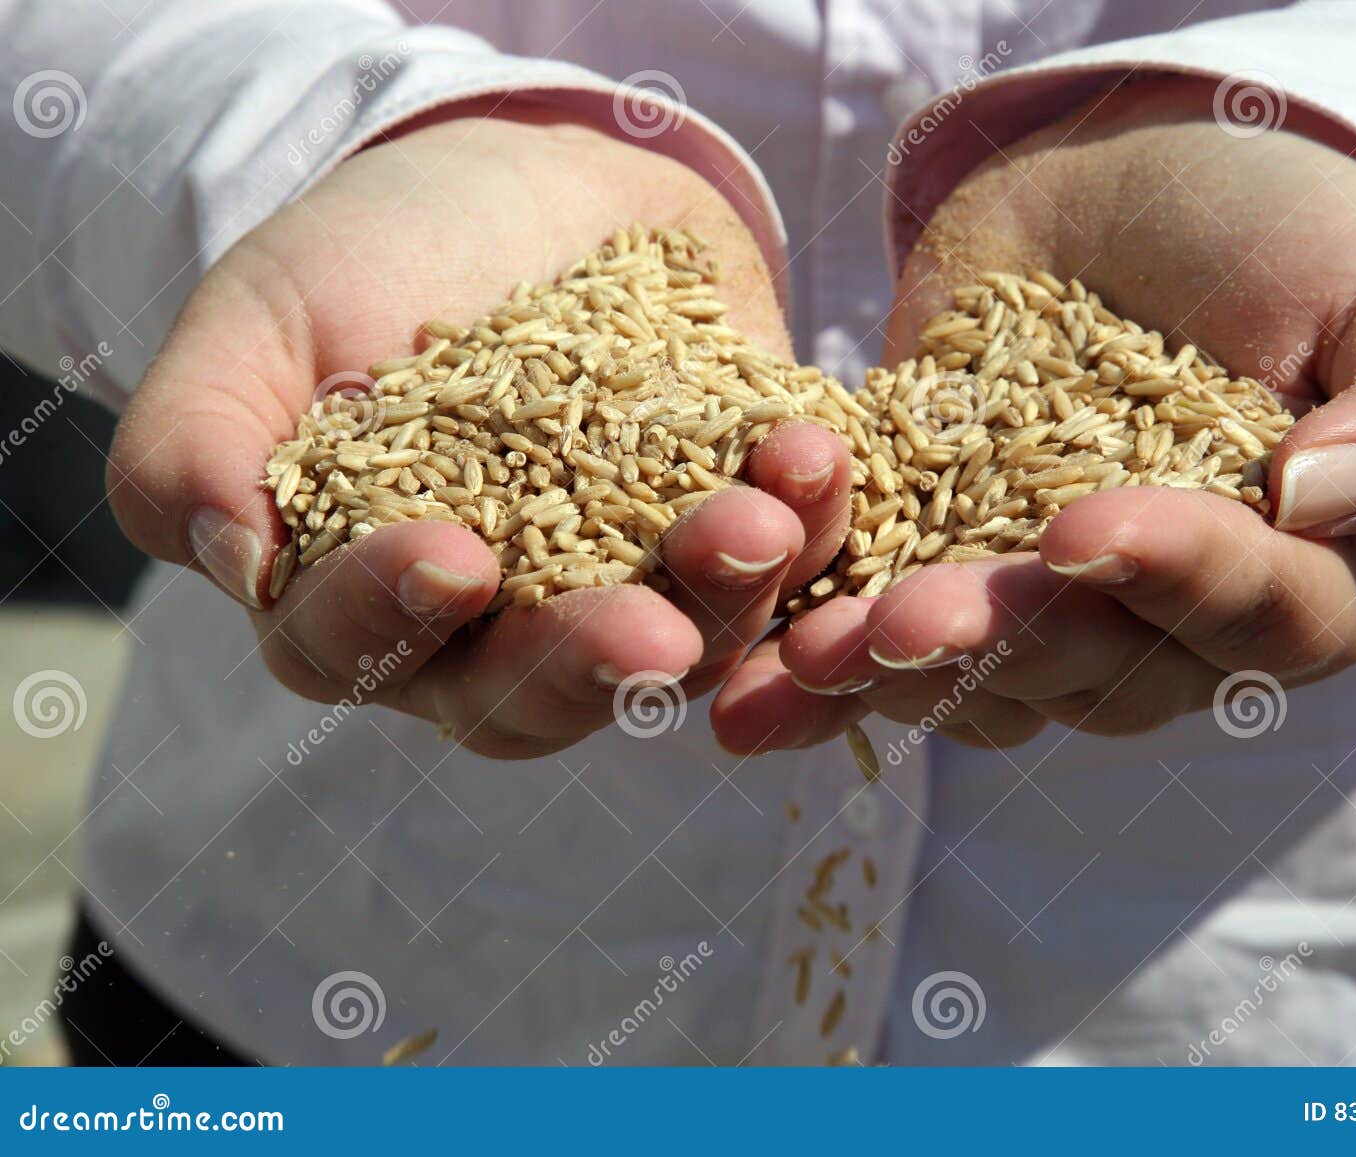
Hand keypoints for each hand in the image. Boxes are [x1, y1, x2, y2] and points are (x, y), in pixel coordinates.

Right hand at [108, 108, 850, 758]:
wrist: (527, 188)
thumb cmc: (371, 258)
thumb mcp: (259, 321)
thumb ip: (198, 445)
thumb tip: (234, 564)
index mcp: (359, 598)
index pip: (351, 651)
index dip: (392, 620)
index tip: (449, 556)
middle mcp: (493, 630)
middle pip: (528, 696)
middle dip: (590, 662)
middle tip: (649, 635)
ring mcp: (624, 590)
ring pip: (675, 649)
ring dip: (724, 604)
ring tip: (759, 525)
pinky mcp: (727, 539)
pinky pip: (780, 569)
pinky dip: (809, 526)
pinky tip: (811, 461)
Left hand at [711, 75, 1355, 752]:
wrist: (1132, 176)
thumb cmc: (1292, 229)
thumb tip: (1328, 500)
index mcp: (1302, 578)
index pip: (1256, 614)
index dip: (1173, 580)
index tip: (1088, 525)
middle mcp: (1170, 623)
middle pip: (1097, 668)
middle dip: (1000, 642)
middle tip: (905, 622)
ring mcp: (1046, 604)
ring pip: (978, 677)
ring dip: (890, 675)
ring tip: (806, 656)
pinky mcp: (936, 561)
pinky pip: (880, 631)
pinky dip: (814, 660)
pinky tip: (748, 677)